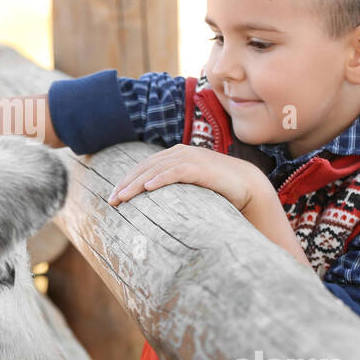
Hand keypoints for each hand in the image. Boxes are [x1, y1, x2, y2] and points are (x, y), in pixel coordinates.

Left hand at [107, 144, 261, 212]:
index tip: (113, 198)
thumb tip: (150, 206)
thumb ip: (172, 189)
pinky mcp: (201, 167)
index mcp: (175, 155)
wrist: (248, 186)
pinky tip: (148, 188)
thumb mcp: (189, 188)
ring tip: (123, 197)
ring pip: (156, 170)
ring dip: (137, 183)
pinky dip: (161, 178)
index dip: (126, 181)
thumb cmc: (217, 190)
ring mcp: (190, 158)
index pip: (143, 167)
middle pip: (145, 167)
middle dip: (126, 184)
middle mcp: (180, 153)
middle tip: (111, 200)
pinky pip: (176, 172)